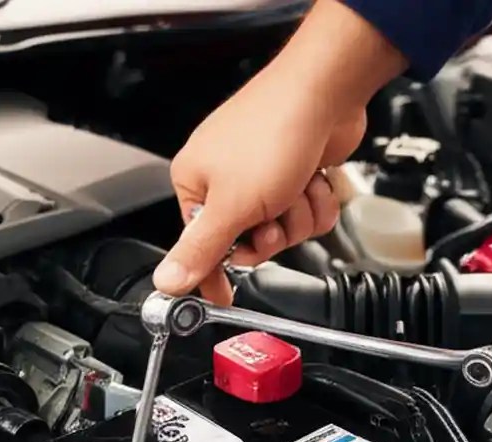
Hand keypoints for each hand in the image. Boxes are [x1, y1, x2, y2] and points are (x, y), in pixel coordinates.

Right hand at [152, 0, 405, 304]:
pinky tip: (314, 179)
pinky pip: (305, 212)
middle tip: (272, 218)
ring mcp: (263, 174)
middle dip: (270, 234)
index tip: (222, 297)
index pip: (198, 246)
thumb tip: (166, 280)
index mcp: (195, 182)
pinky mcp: (296, 171)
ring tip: (296, 187)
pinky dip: (315, 201)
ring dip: (297, 216)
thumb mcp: (230, 206)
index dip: (211, 274)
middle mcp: (226, 178)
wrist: (325, 93)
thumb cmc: (272, 132)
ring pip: (283, 229)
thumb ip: (199, 249)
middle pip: (247, 242)